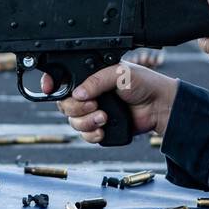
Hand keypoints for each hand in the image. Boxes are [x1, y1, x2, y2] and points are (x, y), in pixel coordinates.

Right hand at [46, 62, 178, 144]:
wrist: (160, 106)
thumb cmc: (143, 83)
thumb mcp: (118, 72)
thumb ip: (96, 80)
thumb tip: (78, 94)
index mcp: (89, 76)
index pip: (62, 80)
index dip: (51, 85)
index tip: (49, 90)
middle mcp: (88, 94)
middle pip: (64, 105)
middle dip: (76, 108)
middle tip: (94, 105)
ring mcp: (93, 111)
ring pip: (73, 122)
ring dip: (86, 122)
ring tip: (104, 117)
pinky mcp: (100, 127)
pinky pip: (85, 135)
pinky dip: (92, 134)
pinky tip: (104, 128)